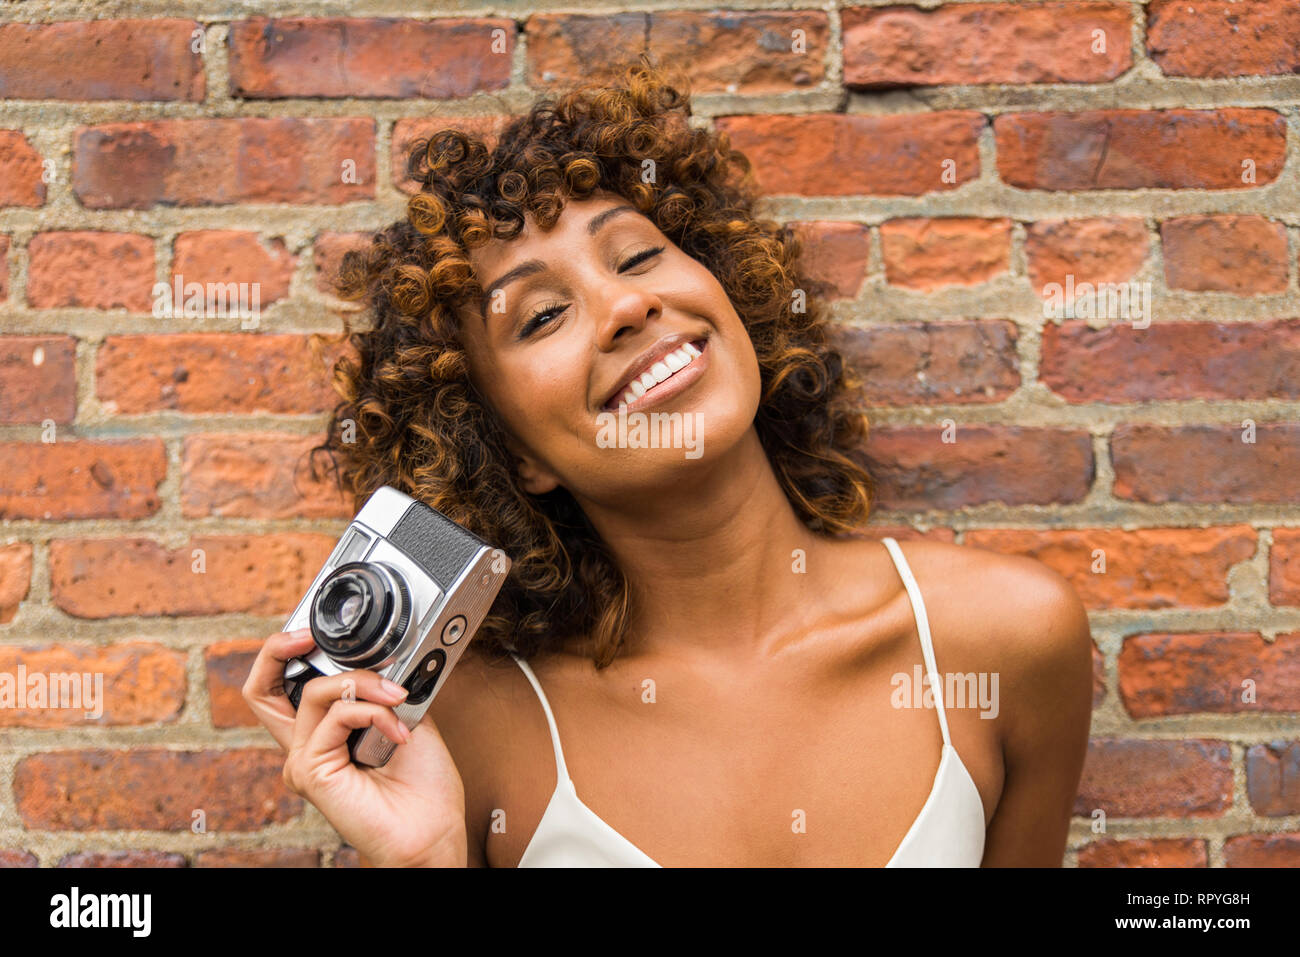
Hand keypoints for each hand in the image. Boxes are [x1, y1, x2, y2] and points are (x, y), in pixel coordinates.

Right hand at [242, 628, 466, 866]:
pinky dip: (371, 711)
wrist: (432, 830)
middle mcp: (306, 746)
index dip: (294, 651)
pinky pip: (335, 716)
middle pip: (260, 690)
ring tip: (397, 698)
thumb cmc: (423, 787)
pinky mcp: (309, 771)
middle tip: (308, 634)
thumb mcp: (404, 718)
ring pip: (313, 692)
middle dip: (277, 648)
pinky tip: (396, 729)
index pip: (288, 686)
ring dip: (365, 683)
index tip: (321, 631)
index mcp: (326, 733)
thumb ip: (383, 690)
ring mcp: (304, 759)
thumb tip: (381, 659)